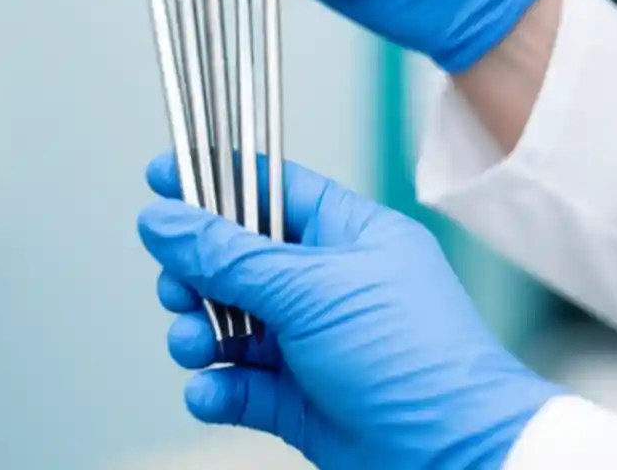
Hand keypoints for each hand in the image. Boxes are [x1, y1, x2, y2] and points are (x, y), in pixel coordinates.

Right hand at [138, 153, 561, 467]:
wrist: (456, 459)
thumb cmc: (413, 359)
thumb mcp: (310, 290)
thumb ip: (227, 255)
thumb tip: (162, 219)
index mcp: (347, 236)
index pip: (271, 190)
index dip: (214, 179)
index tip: (160, 175)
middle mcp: (327, 286)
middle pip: (235, 262)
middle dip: (196, 276)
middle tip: (179, 290)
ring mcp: (312, 345)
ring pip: (229, 325)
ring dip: (198, 333)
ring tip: (193, 345)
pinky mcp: (300, 401)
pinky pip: (238, 385)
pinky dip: (216, 387)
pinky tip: (210, 390)